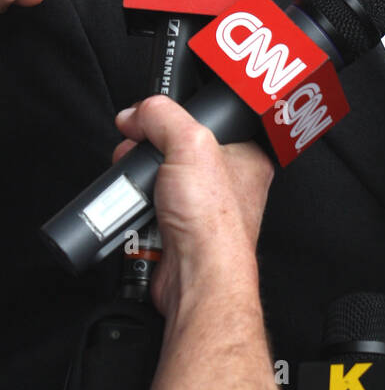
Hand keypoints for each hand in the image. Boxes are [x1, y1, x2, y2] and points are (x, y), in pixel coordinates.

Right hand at [112, 96, 273, 318]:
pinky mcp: (175, 230)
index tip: (154, 118)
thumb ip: (162, 116)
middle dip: (148, 150)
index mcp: (245, 157)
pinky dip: (135, 206)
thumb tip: (137, 113)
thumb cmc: (213, 222)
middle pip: (175, 149)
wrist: (196, 276)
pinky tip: (138, 207)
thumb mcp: (190, 145)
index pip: (208, 122)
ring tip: (139, 185)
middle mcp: (226, 183)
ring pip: (157, 178)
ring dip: (138, 180)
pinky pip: (146, 206)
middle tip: (139, 153)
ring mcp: (199, 208)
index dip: (177, 117)